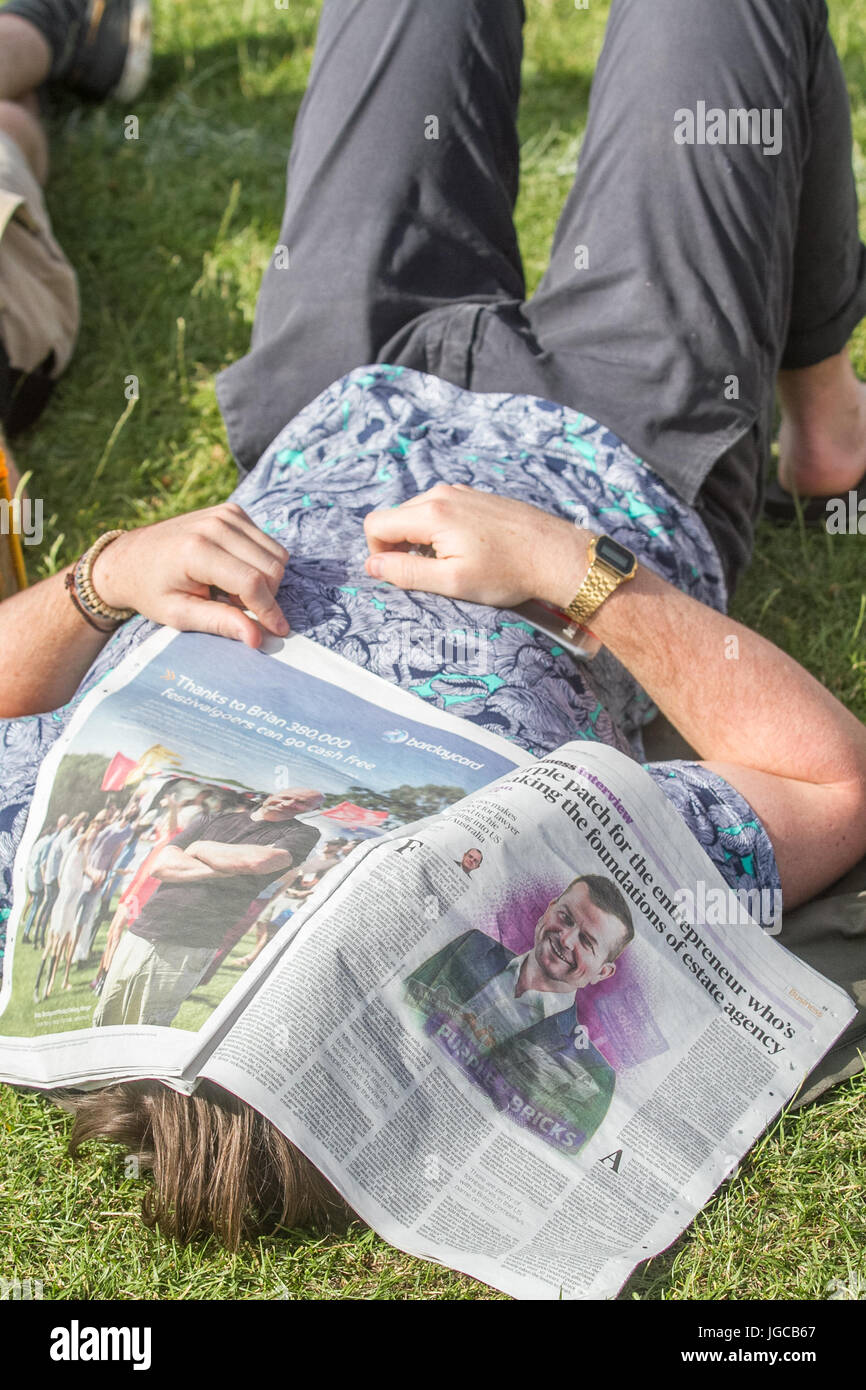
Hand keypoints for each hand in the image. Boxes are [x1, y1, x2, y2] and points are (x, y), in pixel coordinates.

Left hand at [90, 503, 289, 646]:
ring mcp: (225, 514)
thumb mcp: (178, 614)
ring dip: (264, 580)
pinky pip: (267, 543)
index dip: (269, 610)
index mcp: (197, 550)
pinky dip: (259, 564)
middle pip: (271, 567)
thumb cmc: (150, 589)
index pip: (252, 582)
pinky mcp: (232, 512)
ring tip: (231, 592)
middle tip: (236, 609)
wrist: (129, 558)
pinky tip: (232, 573)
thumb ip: (219, 623)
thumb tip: (257, 638)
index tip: (279, 631)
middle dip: (265, 596)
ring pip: (276, 555)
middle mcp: (215, 525)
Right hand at [363, 484, 588, 607]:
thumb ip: (406, 572)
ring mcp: (460, 492)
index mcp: (431, 513)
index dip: (377, 553)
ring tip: (449, 563)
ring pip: (417, 513)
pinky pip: (440, 510)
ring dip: (420, 539)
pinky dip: (440, 530)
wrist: (555, 554)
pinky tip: (465, 549)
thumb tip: (372, 565)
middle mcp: (442, 494)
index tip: (396, 573)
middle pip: (395, 517)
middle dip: (398, 546)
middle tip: (426, 574)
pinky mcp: (475, 496)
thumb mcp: (452, 581)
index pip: (376, 524)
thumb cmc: (508, 572)